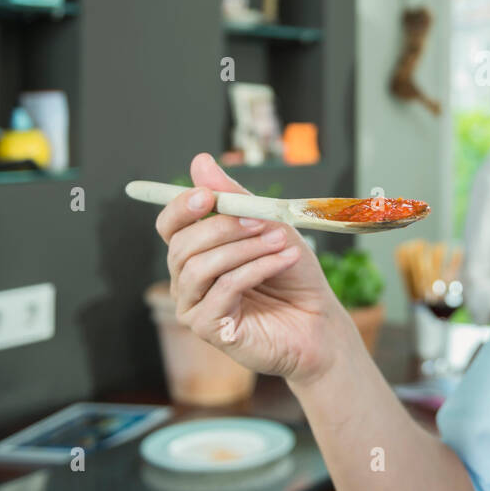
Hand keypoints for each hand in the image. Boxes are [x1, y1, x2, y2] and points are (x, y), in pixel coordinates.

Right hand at [155, 153, 350, 385]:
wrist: (319, 321)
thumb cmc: (293, 276)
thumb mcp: (270, 227)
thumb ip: (235, 198)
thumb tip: (200, 162)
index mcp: (197, 252)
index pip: (170, 225)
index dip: (181, 207)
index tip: (208, 194)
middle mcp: (187, 280)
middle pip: (182, 245)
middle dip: (223, 227)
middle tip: (262, 221)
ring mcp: (194, 306)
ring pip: (200, 267)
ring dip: (244, 248)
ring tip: (280, 241)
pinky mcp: (209, 329)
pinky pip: (223, 289)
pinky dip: (256, 268)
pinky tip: (284, 260)